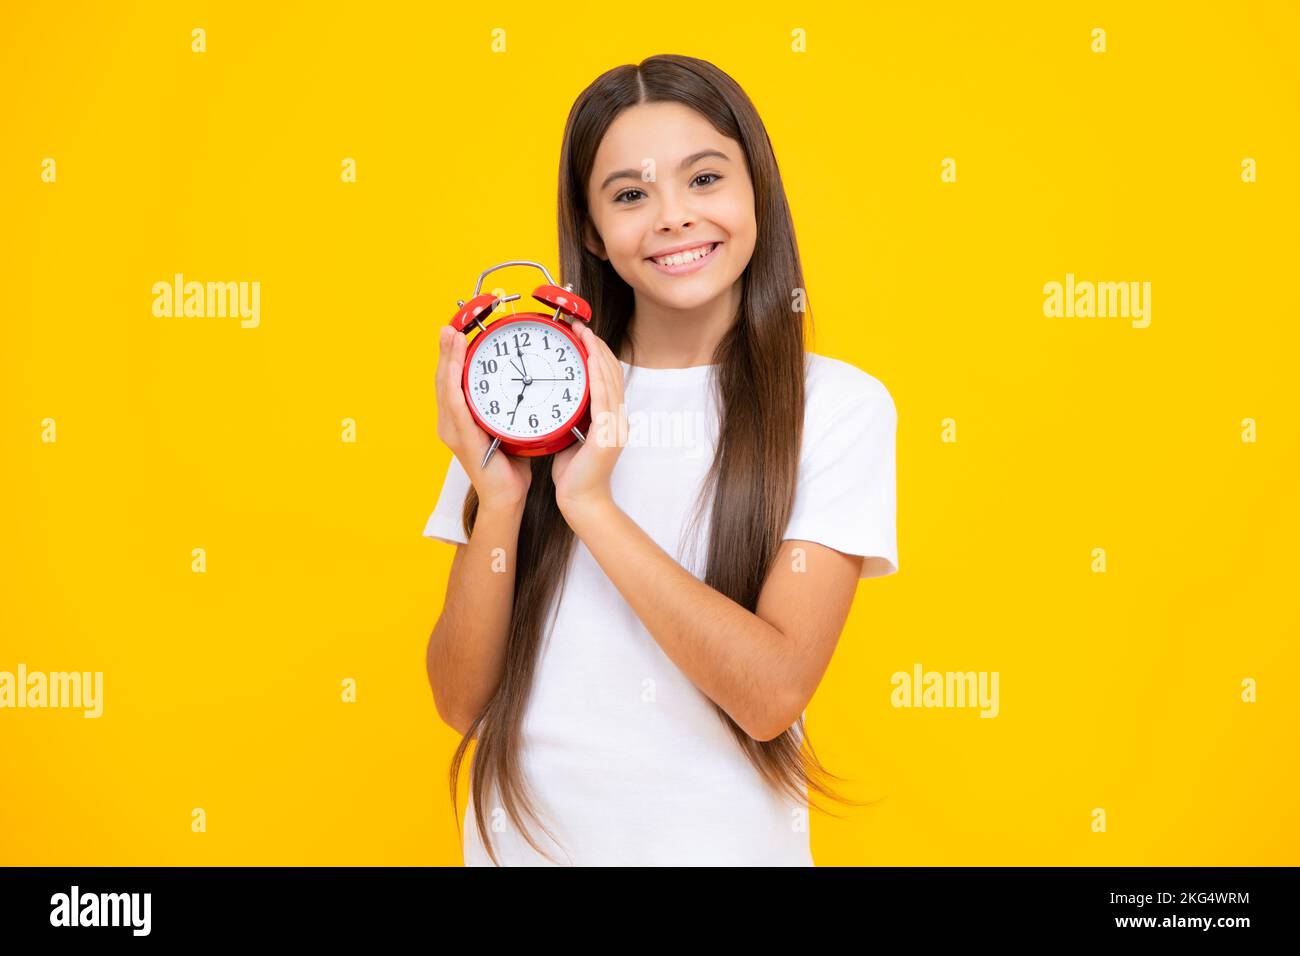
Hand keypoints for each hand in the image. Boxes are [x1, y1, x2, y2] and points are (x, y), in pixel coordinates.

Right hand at [436, 324, 531, 509]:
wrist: (507, 497)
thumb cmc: (509, 465)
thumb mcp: (508, 425)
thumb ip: (508, 404)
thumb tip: (525, 382)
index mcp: (459, 418)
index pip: (452, 379)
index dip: (452, 355)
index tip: (458, 331)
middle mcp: (449, 422)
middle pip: (443, 378)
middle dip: (446, 350)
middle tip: (451, 325)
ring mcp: (452, 430)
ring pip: (445, 386)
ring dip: (448, 359)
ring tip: (452, 335)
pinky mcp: (461, 438)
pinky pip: (455, 404)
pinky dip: (454, 382)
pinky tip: (456, 366)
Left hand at [552, 322, 626, 517]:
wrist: (582, 502)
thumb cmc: (574, 473)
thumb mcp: (572, 436)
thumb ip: (572, 415)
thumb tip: (558, 394)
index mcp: (611, 417)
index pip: (609, 376)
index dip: (598, 351)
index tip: (582, 333)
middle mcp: (619, 419)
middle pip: (613, 372)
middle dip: (597, 345)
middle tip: (579, 325)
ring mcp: (616, 427)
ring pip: (610, 382)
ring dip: (597, 354)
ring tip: (583, 334)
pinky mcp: (607, 437)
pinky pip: (604, 401)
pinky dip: (598, 379)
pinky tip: (590, 362)